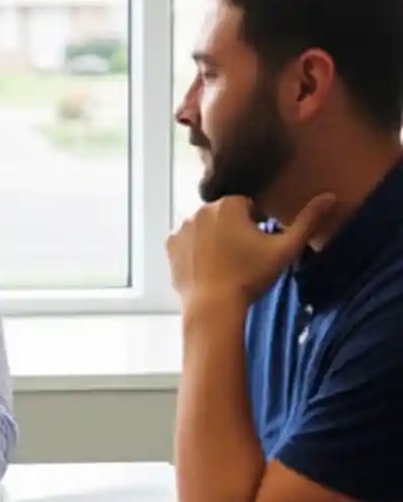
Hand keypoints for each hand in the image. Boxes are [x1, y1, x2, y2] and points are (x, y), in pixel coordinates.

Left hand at [166, 194, 334, 307]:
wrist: (213, 305)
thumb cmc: (251, 276)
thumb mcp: (285, 249)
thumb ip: (308, 221)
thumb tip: (331, 196)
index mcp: (228, 204)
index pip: (248, 206)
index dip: (257, 224)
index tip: (259, 245)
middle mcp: (201, 209)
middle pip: (224, 215)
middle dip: (234, 229)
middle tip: (244, 257)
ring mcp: (182, 227)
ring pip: (205, 227)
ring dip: (214, 238)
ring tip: (226, 264)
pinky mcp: (170, 245)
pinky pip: (187, 242)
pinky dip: (196, 250)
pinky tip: (207, 267)